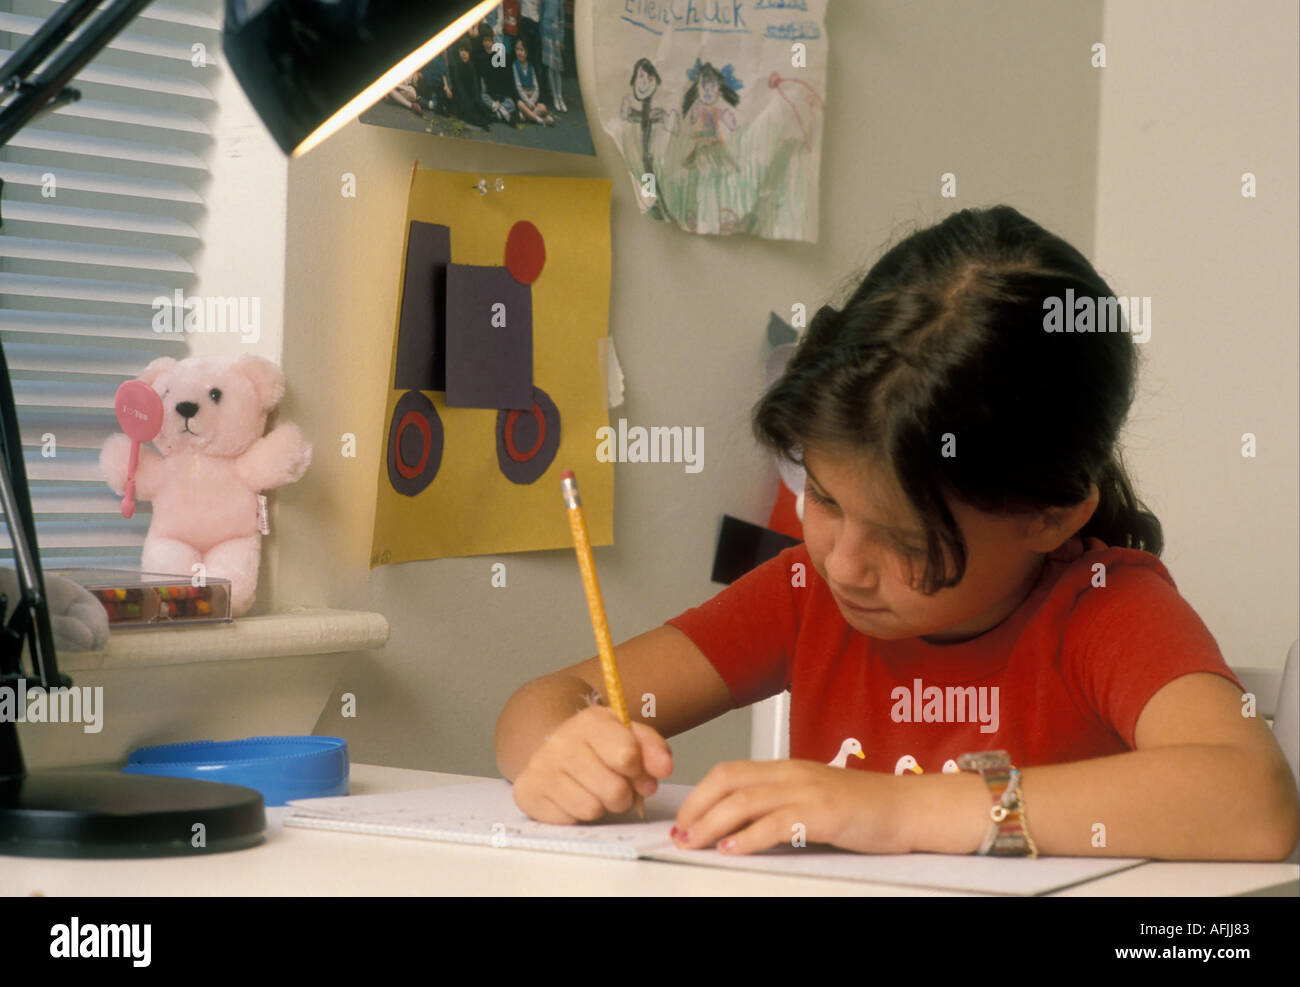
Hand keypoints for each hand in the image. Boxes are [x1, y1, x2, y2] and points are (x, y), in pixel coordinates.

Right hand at [512, 705, 672, 823]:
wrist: (556, 751)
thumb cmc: (600, 747)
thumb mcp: (630, 737)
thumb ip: (653, 749)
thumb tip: (663, 769)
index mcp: (591, 721)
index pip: (627, 755)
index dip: (640, 773)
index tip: (637, 773)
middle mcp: (562, 740)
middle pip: (614, 790)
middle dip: (623, 795)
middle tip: (616, 787)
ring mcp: (541, 766)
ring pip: (592, 809)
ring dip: (601, 807)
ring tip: (595, 792)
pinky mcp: (527, 792)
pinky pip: (569, 820)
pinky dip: (577, 814)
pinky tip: (573, 796)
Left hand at [671, 759, 910, 854]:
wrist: (909, 808)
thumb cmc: (863, 809)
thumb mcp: (812, 798)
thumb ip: (778, 805)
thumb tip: (736, 827)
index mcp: (786, 768)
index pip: (728, 772)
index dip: (699, 795)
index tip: (683, 820)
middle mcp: (792, 773)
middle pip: (727, 782)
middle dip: (696, 809)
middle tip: (680, 835)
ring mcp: (807, 790)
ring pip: (744, 801)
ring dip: (711, 824)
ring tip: (694, 843)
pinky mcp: (823, 812)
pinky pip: (776, 822)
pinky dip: (748, 837)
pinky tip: (732, 849)